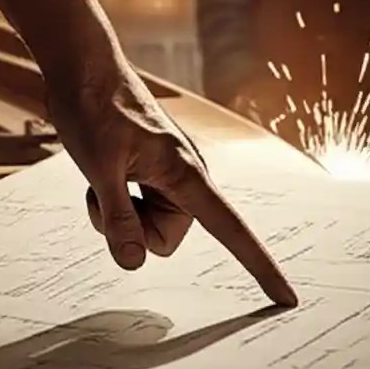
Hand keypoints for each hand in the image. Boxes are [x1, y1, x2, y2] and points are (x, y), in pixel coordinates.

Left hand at [46, 63, 297, 306]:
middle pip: (164, 239)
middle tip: (106, 188)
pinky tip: (99, 171)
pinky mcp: (147, 173)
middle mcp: (184, 178)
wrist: (82, 68)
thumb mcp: (99, 168)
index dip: (259, 267)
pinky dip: (111, 202)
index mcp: (186, 174)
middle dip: (131, 226)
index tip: (287, 300)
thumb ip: (117, 218)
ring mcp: (166, 176)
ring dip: (116, 212)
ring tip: (101, 173)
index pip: (232, 230)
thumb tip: (132, 263)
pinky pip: (133, 211)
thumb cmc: (93, 109)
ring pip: (145, 228)